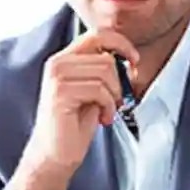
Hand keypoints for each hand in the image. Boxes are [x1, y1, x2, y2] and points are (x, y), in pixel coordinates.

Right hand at [9, 29, 137, 189]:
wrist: (54, 155)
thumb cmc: (75, 125)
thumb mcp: (92, 90)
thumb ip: (102, 70)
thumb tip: (128, 59)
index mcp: (64, 58)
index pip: (97, 34)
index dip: (121, 44)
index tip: (135, 61)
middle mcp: (57, 63)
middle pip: (106, 56)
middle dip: (119, 82)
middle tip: (115, 101)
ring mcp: (56, 76)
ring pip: (106, 71)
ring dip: (114, 95)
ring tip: (106, 111)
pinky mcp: (60, 92)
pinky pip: (100, 89)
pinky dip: (108, 106)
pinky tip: (102, 119)